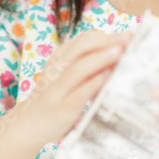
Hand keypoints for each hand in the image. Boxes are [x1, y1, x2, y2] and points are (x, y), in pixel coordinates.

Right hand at [16, 29, 131, 145]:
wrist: (31, 124)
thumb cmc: (56, 97)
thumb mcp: (68, 75)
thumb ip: (89, 65)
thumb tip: (119, 53)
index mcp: (60, 58)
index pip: (84, 40)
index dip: (106, 36)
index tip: (128, 35)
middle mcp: (57, 69)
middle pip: (80, 48)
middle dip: (106, 41)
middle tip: (127, 38)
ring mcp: (58, 89)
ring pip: (78, 68)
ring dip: (100, 58)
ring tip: (119, 51)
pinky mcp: (62, 108)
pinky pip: (78, 93)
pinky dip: (92, 84)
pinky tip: (106, 77)